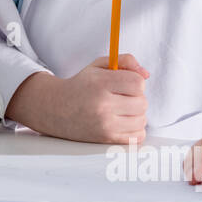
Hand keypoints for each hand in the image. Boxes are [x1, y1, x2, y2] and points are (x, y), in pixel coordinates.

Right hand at [11, 53, 148, 142]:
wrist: (55, 109)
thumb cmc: (81, 86)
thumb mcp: (99, 66)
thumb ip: (125, 62)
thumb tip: (146, 74)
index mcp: (100, 83)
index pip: (138, 83)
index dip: (136, 82)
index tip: (126, 84)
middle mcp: (103, 105)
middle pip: (142, 103)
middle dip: (136, 99)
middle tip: (122, 97)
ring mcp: (105, 124)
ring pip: (142, 120)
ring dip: (136, 115)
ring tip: (122, 110)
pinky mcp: (106, 139)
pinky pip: (137, 136)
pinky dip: (135, 130)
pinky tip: (123, 122)